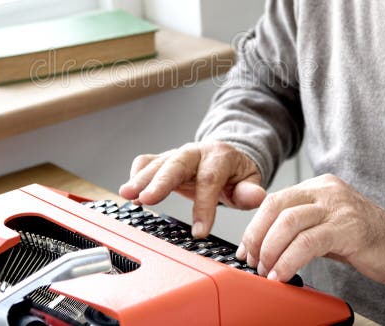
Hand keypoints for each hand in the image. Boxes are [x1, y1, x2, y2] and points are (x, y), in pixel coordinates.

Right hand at [119, 142, 265, 237]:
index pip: (210, 180)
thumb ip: (250, 191)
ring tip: (127, 194)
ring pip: (157, 164)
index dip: (204, 206)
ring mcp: (177, 155)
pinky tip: (131, 193)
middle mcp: (194, 152)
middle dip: (160, 182)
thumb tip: (257, 197)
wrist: (225, 156)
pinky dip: (137, 175)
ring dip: (141, 179)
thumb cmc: (236, 173)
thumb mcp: (250, 180)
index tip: (200, 232)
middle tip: (147, 199)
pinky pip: (147, 162)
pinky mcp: (163, 159)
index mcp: (219, 156)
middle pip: (176, 165)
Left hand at [236, 174, 384, 284]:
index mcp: (318, 186)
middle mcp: (326, 190)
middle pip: (277, 207)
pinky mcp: (348, 228)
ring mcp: (338, 207)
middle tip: (253, 261)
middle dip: (258, 237)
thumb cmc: (361, 239)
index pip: (275, 200)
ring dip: (271, 251)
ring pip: (289, 223)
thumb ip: (299, 225)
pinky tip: (283, 274)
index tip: (246, 249)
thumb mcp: (325, 223)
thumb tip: (263, 245)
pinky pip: (308, 243)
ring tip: (267, 271)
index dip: (255, 226)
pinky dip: (289, 260)